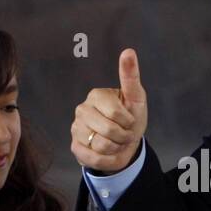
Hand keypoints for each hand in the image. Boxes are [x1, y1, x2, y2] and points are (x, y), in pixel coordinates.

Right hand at [71, 48, 147, 173]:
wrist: (125, 144)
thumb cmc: (131, 118)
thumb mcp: (136, 98)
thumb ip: (130, 76)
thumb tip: (128, 51)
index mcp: (96, 95)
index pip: (117, 114)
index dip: (129, 121)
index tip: (129, 120)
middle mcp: (82, 110)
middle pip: (109, 131)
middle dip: (124, 136)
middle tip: (124, 133)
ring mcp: (76, 129)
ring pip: (102, 146)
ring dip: (117, 148)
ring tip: (116, 142)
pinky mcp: (75, 148)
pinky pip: (95, 159)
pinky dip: (108, 159)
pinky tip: (109, 152)